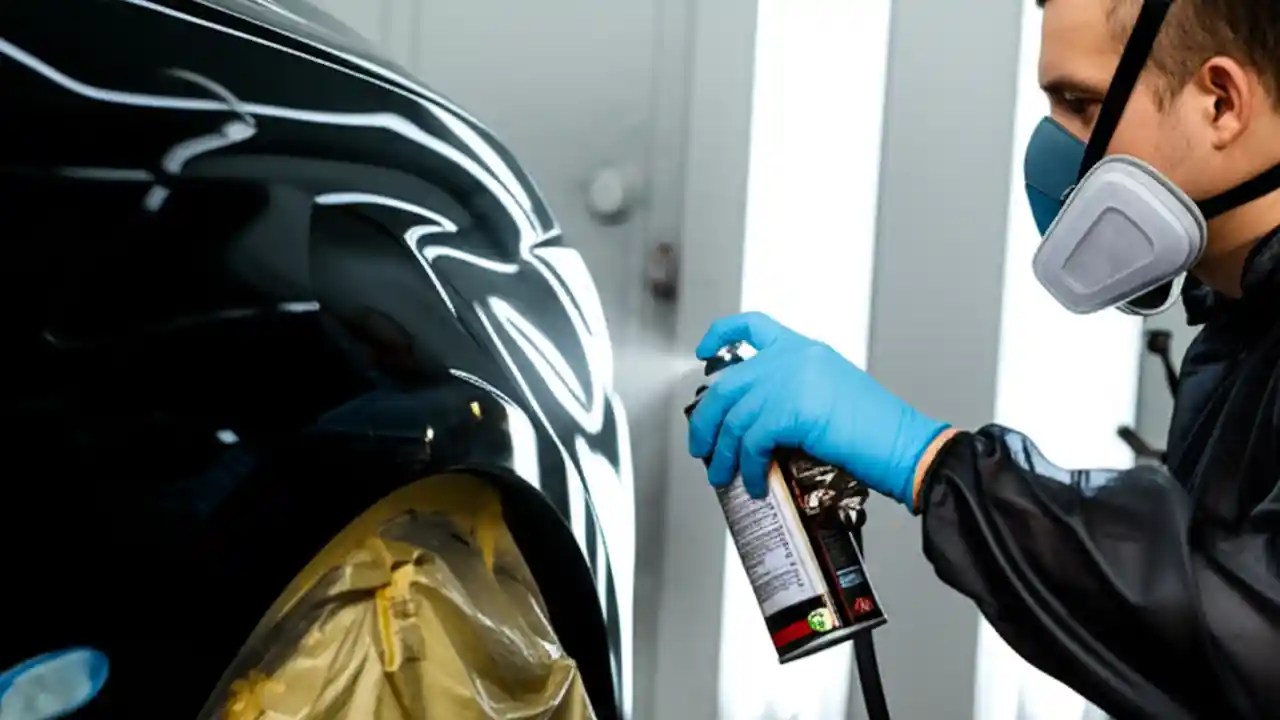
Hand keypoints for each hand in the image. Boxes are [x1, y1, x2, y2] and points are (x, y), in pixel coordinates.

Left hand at [687, 312, 949, 506]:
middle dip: (706, 419)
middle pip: (729, 382)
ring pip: (735, 416)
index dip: (721, 335)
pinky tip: (755, 483)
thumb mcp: (830, 395)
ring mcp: (793, 380)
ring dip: (723, 452)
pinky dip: (748, 467)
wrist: (904, 446)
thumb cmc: (875, 431)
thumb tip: (752, 423)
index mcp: (805, 350)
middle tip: (702, 446)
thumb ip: (791, 394)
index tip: (704, 353)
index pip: (753, 325)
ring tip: (722, 475)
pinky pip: (753, 441)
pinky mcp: (793, 409)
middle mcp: (796, 357)